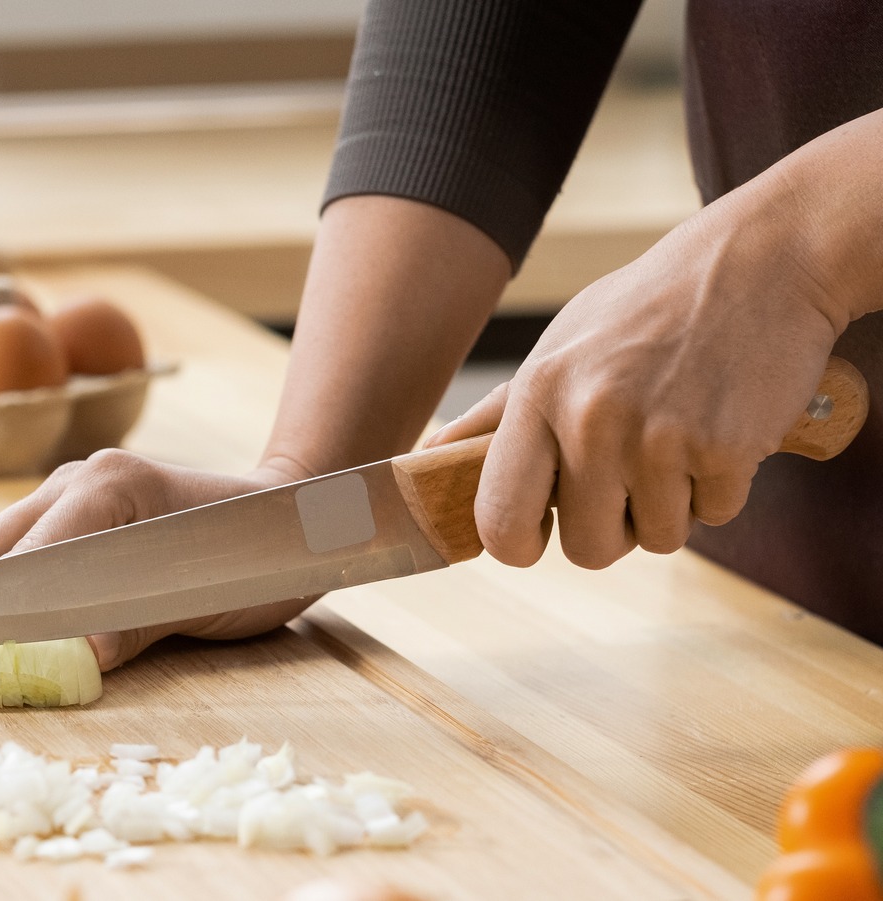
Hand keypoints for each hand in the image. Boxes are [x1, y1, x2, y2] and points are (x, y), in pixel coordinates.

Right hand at [0, 451, 316, 685]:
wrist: (291, 512)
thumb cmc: (257, 552)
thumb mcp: (204, 594)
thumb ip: (133, 624)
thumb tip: (70, 661)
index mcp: (107, 488)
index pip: (24, 558)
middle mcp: (75, 479)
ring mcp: (67, 490)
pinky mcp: (67, 511)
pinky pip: (6, 546)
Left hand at [425, 180, 845, 568]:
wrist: (760, 261)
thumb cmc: (648, 307)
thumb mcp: (560, 344)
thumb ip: (497, 414)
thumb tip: (427, 457)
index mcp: (538, 395)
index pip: (499, 520)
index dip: (518, 545)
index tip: (540, 533)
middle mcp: (590, 420)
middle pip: (586, 549)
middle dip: (612, 529)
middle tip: (631, 475)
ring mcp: (660, 438)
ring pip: (658, 539)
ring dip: (673, 504)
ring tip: (679, 434)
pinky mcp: (727, 449)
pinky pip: (715, 515)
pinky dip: (721, 485)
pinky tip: (720, 425)